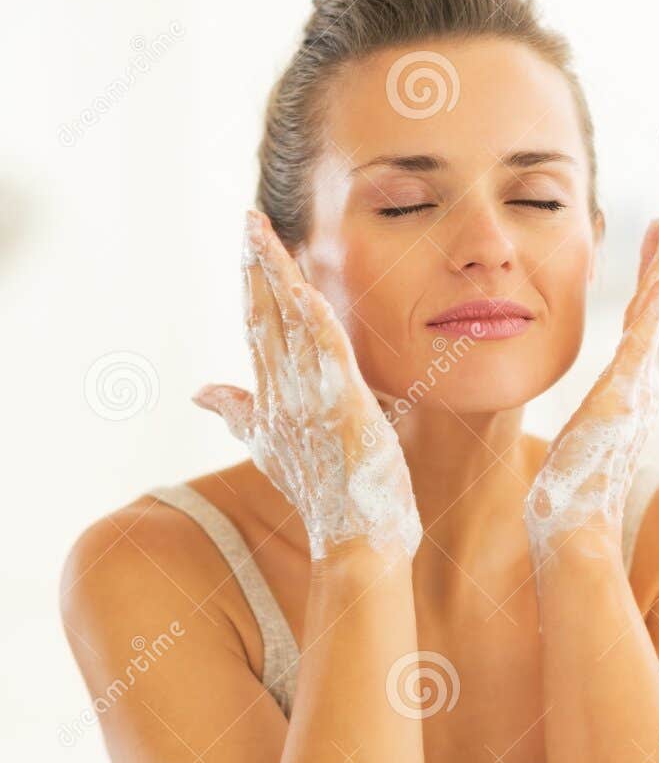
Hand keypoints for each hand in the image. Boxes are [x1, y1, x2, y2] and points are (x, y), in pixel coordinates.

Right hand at [193, 209, 421, 562]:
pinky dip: (312, 321)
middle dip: (256, 266)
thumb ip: (240, 414)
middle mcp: (284, 398)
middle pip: (264, 318)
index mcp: (273, 402)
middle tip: (249, 217)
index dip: (251, 283)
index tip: (248, 241)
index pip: (257, 329)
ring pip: (288, 327)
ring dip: (277, 277)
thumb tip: (200, 392)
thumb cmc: (326, 500)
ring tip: (265, 232)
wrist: (354, 544)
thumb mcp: (275, 451)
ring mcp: (309, 404)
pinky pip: (324, 356)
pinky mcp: (341, 410)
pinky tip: (304, 287)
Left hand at [524, 198, 658, 567]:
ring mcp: (637, 391)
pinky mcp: (623, 401)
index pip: (644, 320)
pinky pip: (643, 345)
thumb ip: (584, 418)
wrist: (573, 533)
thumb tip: (586, 408)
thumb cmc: (568, 497)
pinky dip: (657, 309)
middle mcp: (643, 386)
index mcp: (630, 389)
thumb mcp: (576, 441)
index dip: (655, 275)